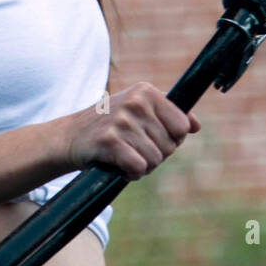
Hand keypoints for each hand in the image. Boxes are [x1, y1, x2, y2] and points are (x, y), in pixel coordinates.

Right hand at [65, 82, 200, 178]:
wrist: (69, 136)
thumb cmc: (111, 125)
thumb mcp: (139, 111)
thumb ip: (169, 115)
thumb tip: (196, 126)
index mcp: (147, 92)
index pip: (182, 127)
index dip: (171, 139)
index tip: (152, 138)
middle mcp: (136, 102)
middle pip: (170, 146)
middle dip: (155, 155)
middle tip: (133, 148)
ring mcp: (121, 120)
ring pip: (155, 159)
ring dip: (142, 166)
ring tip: (124, 156)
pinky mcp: (109, 140)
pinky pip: (139, 168)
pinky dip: (131, 173)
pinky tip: (119, 165)